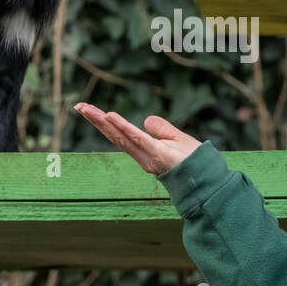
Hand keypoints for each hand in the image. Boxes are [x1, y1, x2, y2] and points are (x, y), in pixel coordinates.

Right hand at [73, 102, 201, 176]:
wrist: (208, 179)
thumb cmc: (194, 162)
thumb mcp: (177, 139)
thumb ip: (162, 129)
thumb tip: (147, 120)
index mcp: (144, 151)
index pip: (120, 134)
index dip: (104, 123)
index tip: (88, 110)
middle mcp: (142, 155)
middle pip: (114, 135)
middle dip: (95, 121)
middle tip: (78, 106)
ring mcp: (148, 156)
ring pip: (120, 136)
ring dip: (102, 122)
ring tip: (86, 109)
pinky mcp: (158, 155)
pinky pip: (138, 139)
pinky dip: (123, 128)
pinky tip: (110, 117)